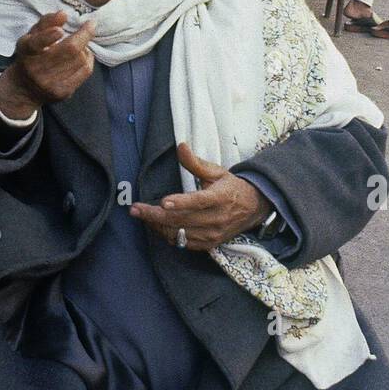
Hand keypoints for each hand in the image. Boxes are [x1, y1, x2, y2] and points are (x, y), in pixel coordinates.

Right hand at [0, 11, 95, 118]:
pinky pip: (85, 72)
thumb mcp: (31, 36)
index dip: (48, 36)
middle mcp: (36, 69)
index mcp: (26, 51)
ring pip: (80, 59)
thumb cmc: (31, 56)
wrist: (24, 90)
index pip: (36, 44)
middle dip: (84, 35)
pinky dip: (88, 60)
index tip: (60, 30)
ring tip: (81, 44)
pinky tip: (83, 56)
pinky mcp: (62, 92)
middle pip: (69, 50)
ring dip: (85, 48)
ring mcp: (50, 83)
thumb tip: (63, 14)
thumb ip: (46, 22)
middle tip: (90, 25)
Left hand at [130, 142, 268, 251]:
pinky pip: (183, 244)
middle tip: (135, 210)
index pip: (198, 201)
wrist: (253, 209)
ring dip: (158, 226)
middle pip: (182, 220)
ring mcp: (213, 234)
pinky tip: (158, 225)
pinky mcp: (210, 244)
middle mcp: (217, 219)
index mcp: (220, 198)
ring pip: (180, 234)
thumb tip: (180, 146)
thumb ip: (195, 162)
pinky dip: (168, 235)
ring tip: (143, 215)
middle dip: (155, 215)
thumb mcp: (216, 171)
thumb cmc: (230, 187)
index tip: (163, 202)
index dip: (181, 203)